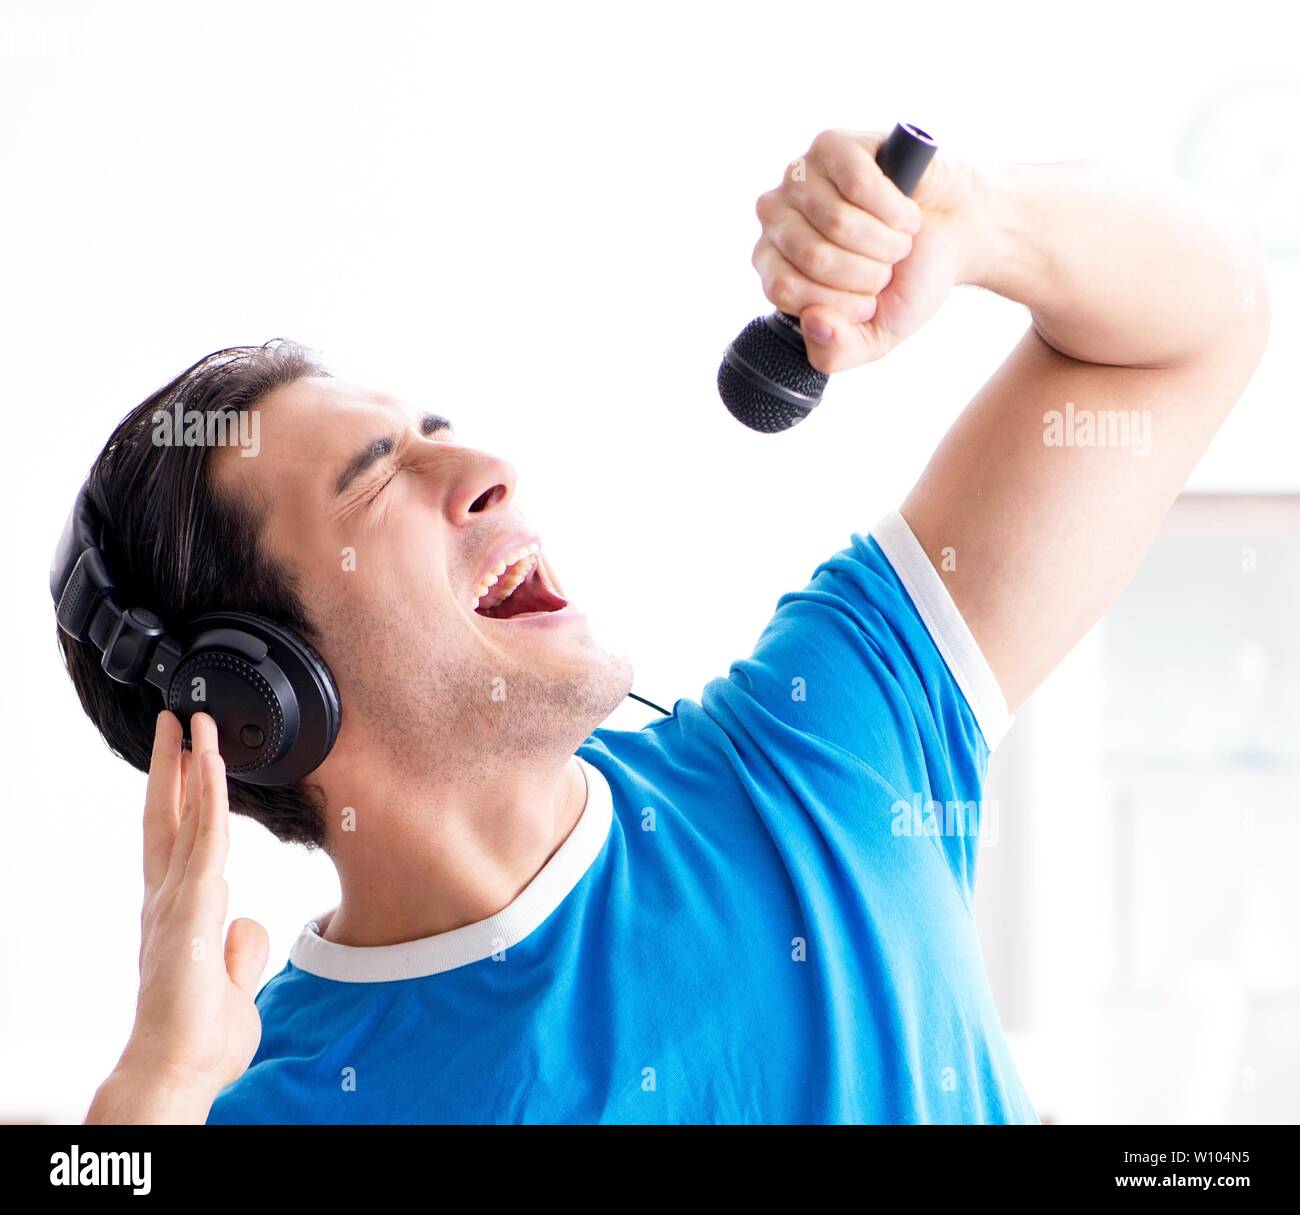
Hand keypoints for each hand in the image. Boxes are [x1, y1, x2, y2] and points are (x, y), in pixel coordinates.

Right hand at [87, 711, 268, 1122]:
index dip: (181, 795)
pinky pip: (205, 843)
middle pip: (170, 816)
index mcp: (179, 912)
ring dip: (191, 766)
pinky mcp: (191, 911)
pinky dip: (209, 802)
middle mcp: (170, 899)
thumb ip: (238, 947)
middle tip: (177, 719)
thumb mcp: (230, 981)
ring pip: (185, 818)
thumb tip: (245, 921)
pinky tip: (213, 769)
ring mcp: (176, 902)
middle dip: (173, 765)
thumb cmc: (200, 1036)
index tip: (185, 757)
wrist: (177, 1072)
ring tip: (193, 723)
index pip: (178, 838)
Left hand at [751, 127, 979, 372]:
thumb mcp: (873, 337)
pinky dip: (895, 210)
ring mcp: (802, 178)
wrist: (956, 235)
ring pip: (838, 222)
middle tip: (886, 268)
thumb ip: (836, 351)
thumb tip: (814, 322)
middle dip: (867, 273)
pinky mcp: (834, 145)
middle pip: (813, 256)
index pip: (786, 290)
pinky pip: (860, 184)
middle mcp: (776, 219)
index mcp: (774, 265)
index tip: (867, 301)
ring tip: (897, 241)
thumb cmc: (906, 282)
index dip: (840, 301)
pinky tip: (905, 213)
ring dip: (886, 242)